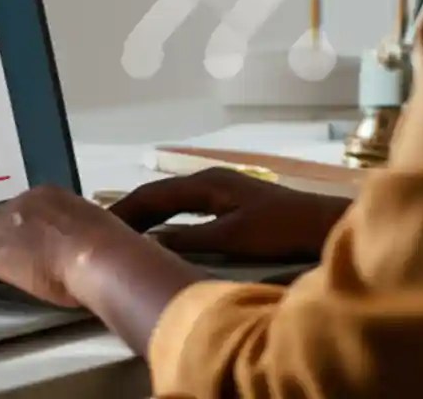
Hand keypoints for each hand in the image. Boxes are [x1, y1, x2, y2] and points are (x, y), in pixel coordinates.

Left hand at [0, 185, 207, 355]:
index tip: (13, 233)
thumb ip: (90, 234)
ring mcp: (5, 226)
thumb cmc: (111, 249)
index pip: (21, 206)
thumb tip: (102, 247)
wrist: (100, 256)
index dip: (13, 221)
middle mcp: (23, 203)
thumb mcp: (102, 232)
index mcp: (50, 196)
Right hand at [109, 168, 350, 260]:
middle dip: (130, 212)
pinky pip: (185, 208)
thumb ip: (191, 238)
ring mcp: (221, 190)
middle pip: (159, 195)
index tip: (100, 226)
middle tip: (103, 232)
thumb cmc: (281, 230)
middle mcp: (209, 181)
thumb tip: (151, 241)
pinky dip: (166, 220)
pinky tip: (160, 235)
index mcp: (206, 183)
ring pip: (172, 201)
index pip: (152, 195)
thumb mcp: (232, 237)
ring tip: (123, 234)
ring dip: (147, 216)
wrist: (322, 225)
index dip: (124, 210)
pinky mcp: (230, 204)